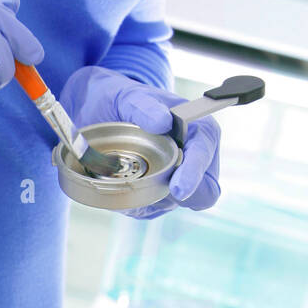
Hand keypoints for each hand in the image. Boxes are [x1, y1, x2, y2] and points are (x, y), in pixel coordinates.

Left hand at [58, 66, 219, 214]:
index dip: (194, 174)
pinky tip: (123, 190)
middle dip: (176, 197)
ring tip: (125, 184)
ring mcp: (181, 177)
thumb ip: (144, 107)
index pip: (204, 155)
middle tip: (146, 193)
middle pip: (203, 192)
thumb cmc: (121, 99)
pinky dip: (140, 206)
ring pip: (176, 205)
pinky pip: (157, 210)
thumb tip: (162, 122)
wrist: (103, 112)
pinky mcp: (164, 192)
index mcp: (199, 130)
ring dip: (151, 202)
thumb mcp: (127, 96)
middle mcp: (196, 157)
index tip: (178, 189)